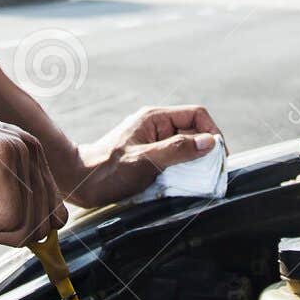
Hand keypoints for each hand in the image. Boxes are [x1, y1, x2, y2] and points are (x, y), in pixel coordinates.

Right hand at [0, 107, 66, 246]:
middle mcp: (30, 150)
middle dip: (5, 231)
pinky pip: (7, 221)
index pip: (54, 213)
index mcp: (29, 153)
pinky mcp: (1, 165)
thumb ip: (10, 205)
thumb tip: (38, 236)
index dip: (23, 229)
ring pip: (27, 227)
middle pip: (44, 225)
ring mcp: (19, 154)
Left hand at [61, 105, 223, 207]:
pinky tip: (182, 185)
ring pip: (185, 148)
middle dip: (205, 151)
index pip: (196, 115)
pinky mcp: (150, 158)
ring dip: (194, 164)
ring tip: (198, 181)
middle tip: (212, 173)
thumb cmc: (108, 170)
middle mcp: (156, 127)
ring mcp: (153, 142)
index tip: (219, 155)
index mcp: (155, 118)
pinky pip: (174, 160)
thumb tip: (209, 142)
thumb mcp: (146, 160)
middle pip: (193, 132)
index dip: (212, 132)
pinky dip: (182, 172)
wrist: (80, 183)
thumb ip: (178, 150)